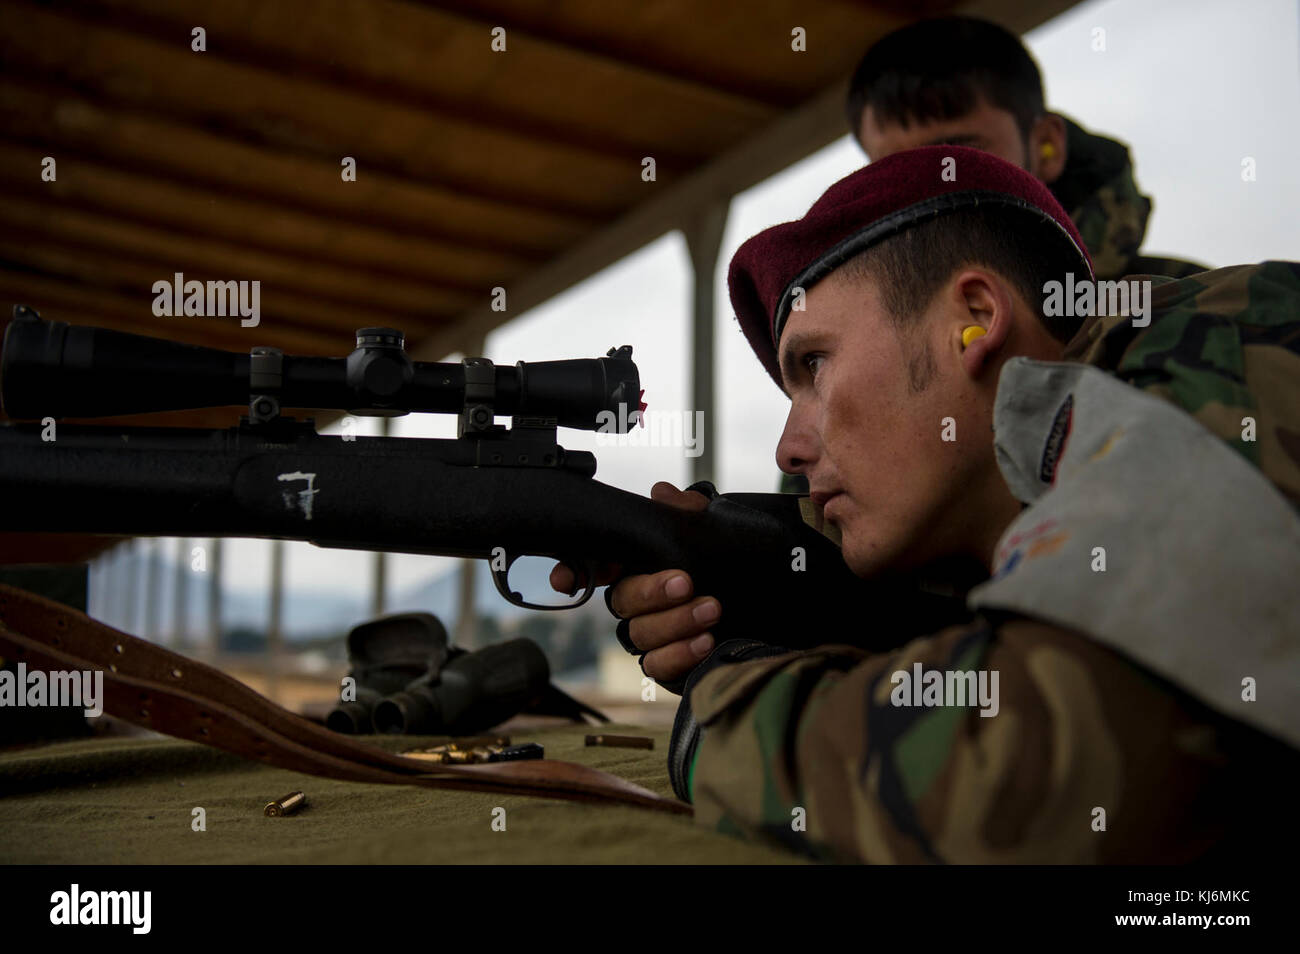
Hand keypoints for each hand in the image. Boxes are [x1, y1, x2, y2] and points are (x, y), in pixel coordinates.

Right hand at [549, 481, 716, 686]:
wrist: (767, 603)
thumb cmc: (727, 563)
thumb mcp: (713, 530)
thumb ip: (686, 511)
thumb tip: (661, 493)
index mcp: (637, 566)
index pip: (594, 567)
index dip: (576, 572)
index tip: (570, 579)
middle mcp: (637, 603)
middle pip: (622, 600)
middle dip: (651, 592)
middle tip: (685, 582)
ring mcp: (650, 635)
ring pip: (640, 633)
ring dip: (675, 622)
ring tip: (711, 610)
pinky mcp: (668, 664)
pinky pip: (657, 666)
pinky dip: (679, 653)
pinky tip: (705, 640)